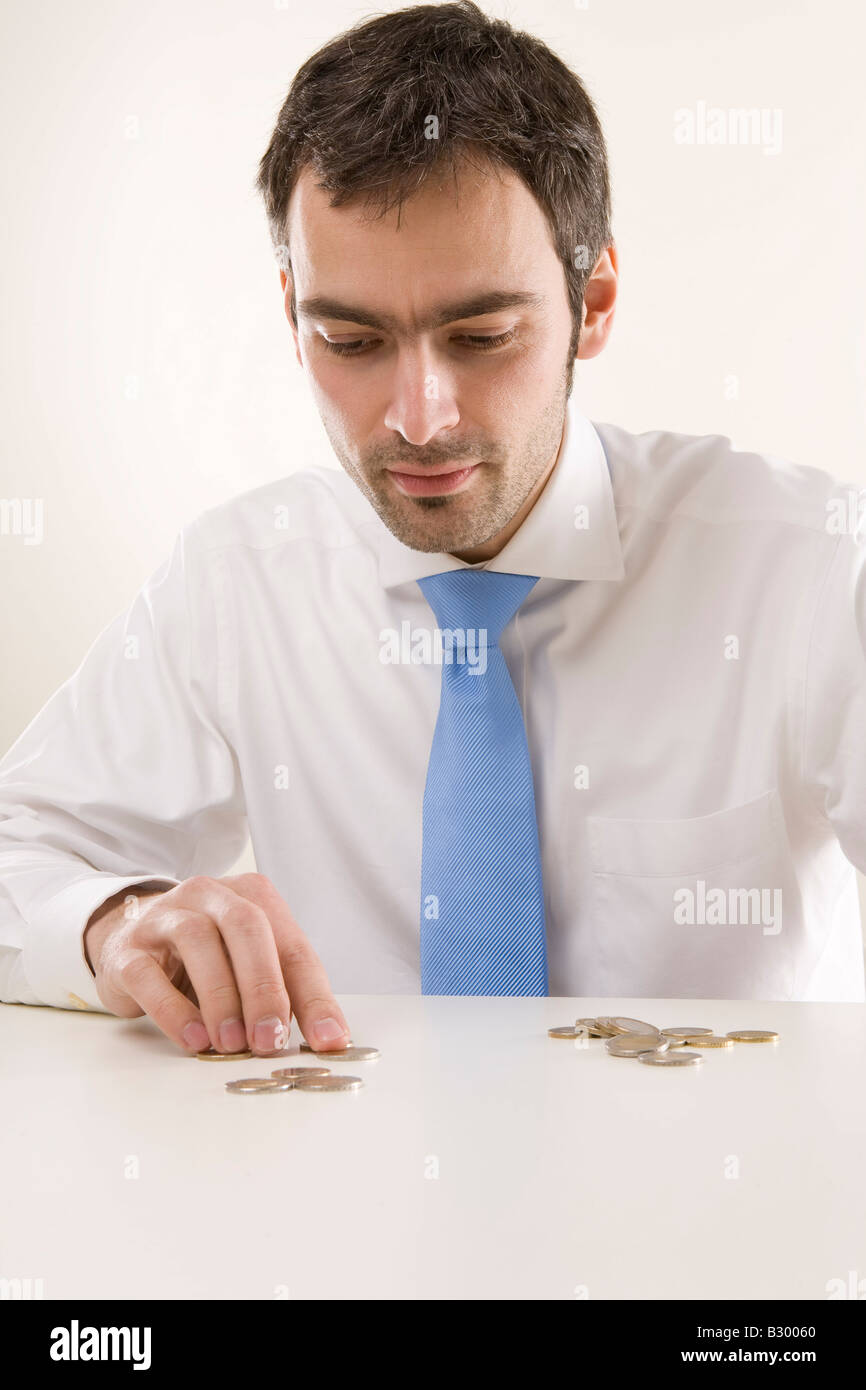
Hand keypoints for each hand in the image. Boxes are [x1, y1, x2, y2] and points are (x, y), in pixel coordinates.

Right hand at [82, 873, 349, 1055]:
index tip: (328, 1041)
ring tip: (231, 1044)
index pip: (293, 947)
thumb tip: (325, 1038)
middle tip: (270, 1040)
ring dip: (221, 998)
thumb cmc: (205, 958)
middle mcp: (211, 895)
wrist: (129, 941)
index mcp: (253, 896)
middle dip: (264, 987)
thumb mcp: (249, 965)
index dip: (314, 997)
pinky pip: (148, 974)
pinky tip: (193, 1039)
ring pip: (199, 941)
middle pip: (247, 927)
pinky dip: (174, 1010)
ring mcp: (165, 915)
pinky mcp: (127, 948)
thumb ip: (284, 992)